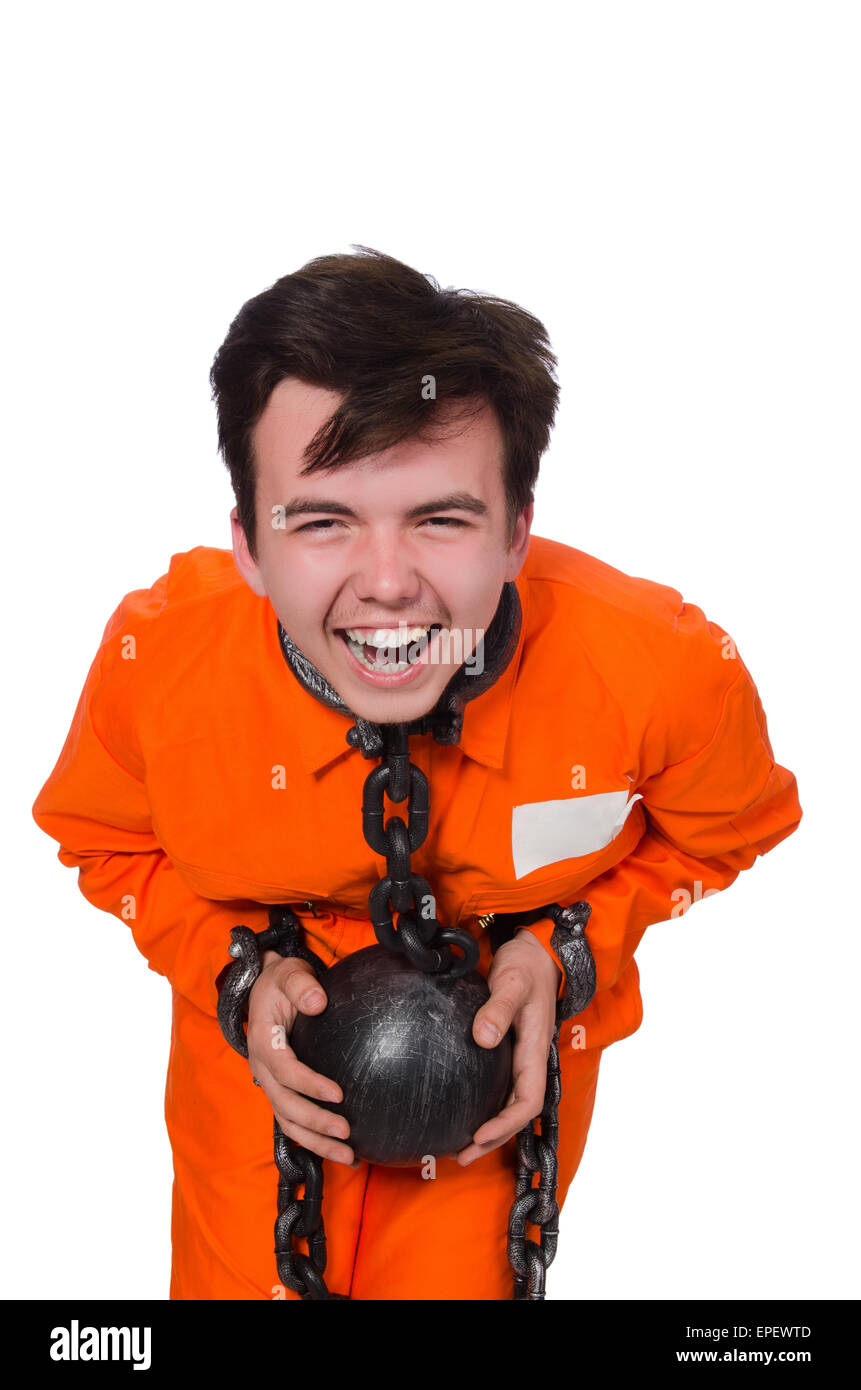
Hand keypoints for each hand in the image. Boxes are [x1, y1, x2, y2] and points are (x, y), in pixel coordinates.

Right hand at [247, 950, 358, 1166]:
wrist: (267, 989)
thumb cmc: (281, 982)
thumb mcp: (289, 973)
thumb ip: (301, 984)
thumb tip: (318, 1002)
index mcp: (263, 1041)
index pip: (284, 1069)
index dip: (308, 1084)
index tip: (338, 1093)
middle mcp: (262, 1067)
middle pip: (284, 1105)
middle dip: (315, 1123)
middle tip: (346, 1133)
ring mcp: (270, 1083)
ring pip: (288, 1122)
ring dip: (316, 1143)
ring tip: (349, 1157)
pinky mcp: (282, 1090)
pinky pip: (294, 1121)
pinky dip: (315, 1141)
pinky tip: (344, 1151)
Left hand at [454, 930, 560, 1165]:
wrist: (536, 951)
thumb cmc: (526, 965)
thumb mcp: (512, 982)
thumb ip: (498, 1008)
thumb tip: (482, 1038)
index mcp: (534, 1050)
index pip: (527, 1101)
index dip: (505, 1124)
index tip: (478, 1136)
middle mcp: (529, 1060)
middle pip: (517, 1112)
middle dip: (493, 1138)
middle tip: (461, 1154)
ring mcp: (520, 1056)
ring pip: (509, 1102)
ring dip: (488, 1127)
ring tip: (459, 1144)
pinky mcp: (508, 1048)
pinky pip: (499, 1085)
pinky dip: (484, 1102)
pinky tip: (461, 1105)